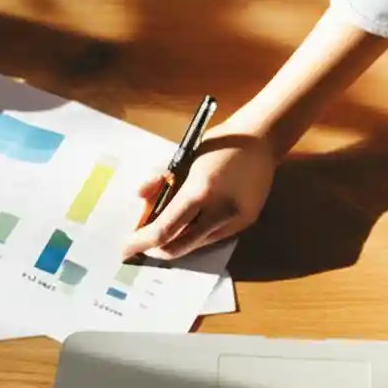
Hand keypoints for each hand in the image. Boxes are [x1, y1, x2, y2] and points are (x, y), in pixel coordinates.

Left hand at [123, 127, 277, 260]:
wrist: (261, 139)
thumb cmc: (218, 144)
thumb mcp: (183, 156)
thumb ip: (161, 180)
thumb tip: (140, 198)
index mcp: (200, 190)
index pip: (164, 229)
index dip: (142, 242)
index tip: (126, 248)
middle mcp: (219, 212)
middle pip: (179, 247)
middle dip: (156, 249)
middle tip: (142, 243)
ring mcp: (235, 221)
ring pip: (195, 245)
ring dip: (175, 241)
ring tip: (163, 230)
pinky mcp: (244, 223)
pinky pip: (212, 238)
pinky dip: (194, 234)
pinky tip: (187, 223)